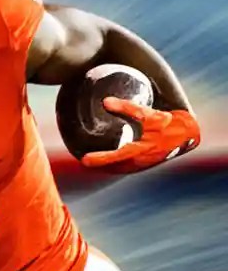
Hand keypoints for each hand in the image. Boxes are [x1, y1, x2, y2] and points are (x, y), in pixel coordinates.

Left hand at [82, 98, 200, 173]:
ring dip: (105, 166)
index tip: (84, 160)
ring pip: (117, 169)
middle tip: (82, 159)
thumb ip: (127, 108)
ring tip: (91, 161)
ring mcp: (141, 166)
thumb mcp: (149, 114)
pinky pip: (124, 167)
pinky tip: (108, 158)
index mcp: (140, 151)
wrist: (187, 135)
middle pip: (112, 167)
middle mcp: (139, 162)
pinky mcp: (143, 166)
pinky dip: (114, 164)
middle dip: (98, 165)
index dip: (100, 158)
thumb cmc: (169, 123)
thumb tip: (105, 102)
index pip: (116, 157)